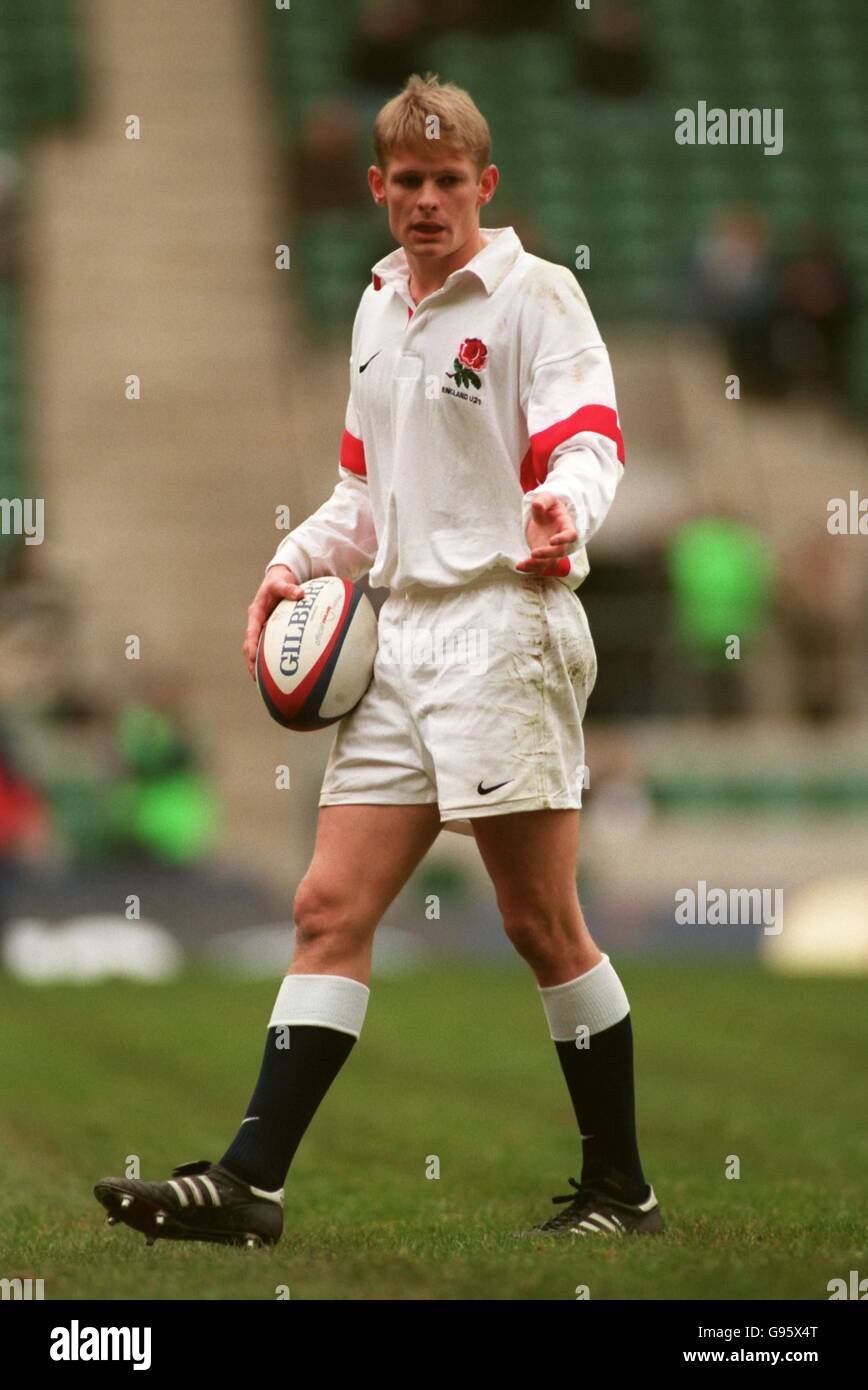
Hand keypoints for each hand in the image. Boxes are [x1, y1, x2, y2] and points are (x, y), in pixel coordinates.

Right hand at [244, 565, 305, 680]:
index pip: (251, 632)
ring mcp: (263, 628)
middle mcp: (257, 623)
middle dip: (252, 662)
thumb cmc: (279, 581)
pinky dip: (269, 659)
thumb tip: (300, 594)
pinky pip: (267, 647)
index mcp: (256, 613)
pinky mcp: (270, 631)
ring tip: (263, 683)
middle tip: (256, 678)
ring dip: (258, 664)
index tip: (252, 657)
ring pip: (257, 649)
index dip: (251, 646)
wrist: (279, 579)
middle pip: (250, 646)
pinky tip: (277, 672)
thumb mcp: (282, 582)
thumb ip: (289, 588)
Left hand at [516, 492, 576, 576]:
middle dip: (547, 555)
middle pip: (559, 552)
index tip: (552, 541)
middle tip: (533, 553)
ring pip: (549, 563)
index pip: (570, 535)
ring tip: (522, 564)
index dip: (563, 539)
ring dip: (537, 565)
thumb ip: (543, 501)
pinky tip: (519, 566)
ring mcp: (552, 551)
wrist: (544, 516)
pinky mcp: (543, 556)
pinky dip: (529, 568)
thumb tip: (537, 504)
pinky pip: (539, 566)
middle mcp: (562, 542)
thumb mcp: (547, 499)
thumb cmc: (549, 506)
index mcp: (566, 526)